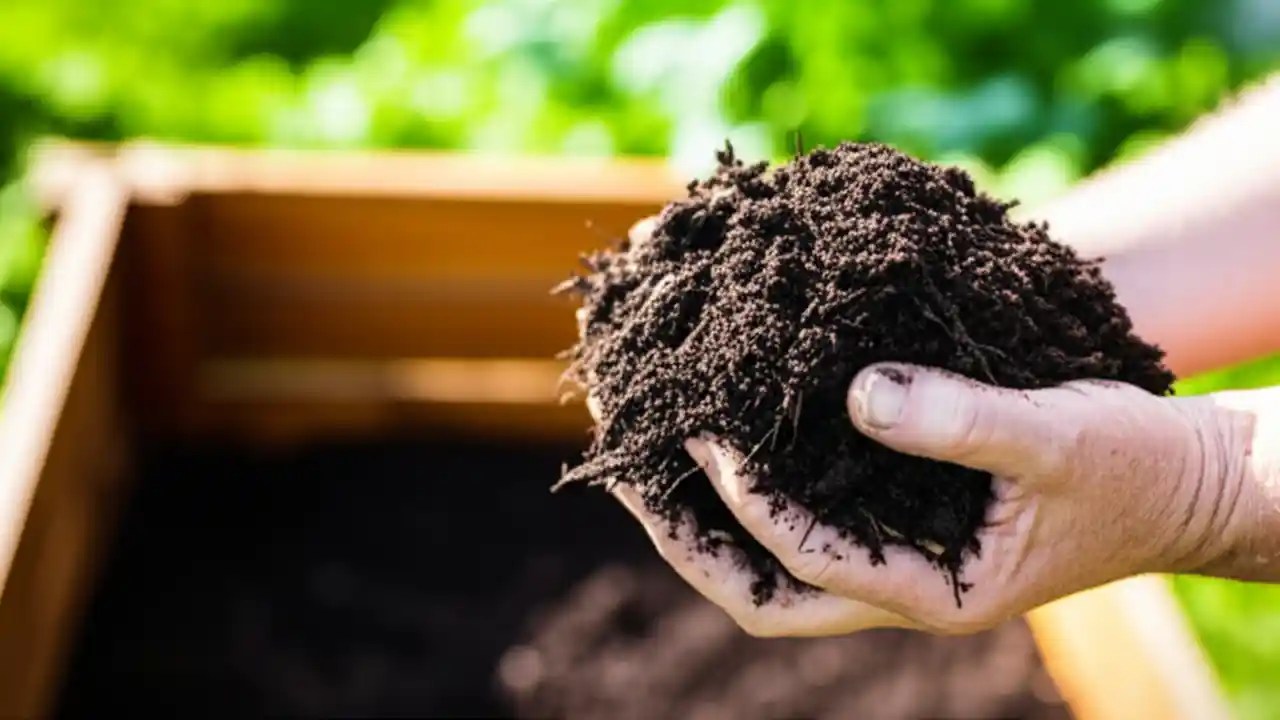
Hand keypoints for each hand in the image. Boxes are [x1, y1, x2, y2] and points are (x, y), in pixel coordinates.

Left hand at [604, 363, 1260, 636]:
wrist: (1181, 482)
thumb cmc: (1134, 466)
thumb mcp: (1057, 436)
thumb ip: (964, 420)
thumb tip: (858, 392)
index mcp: (936, 593)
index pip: (808, 560)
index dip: (744, 500)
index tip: (699, 432)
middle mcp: (901, 589)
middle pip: (761, 595)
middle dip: (686, 544)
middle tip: (625, 475)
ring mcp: (894, 563)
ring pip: (771, 570)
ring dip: (705, 525)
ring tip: (646, 463)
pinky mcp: (897, 525)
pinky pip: (802, 525)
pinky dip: (750, 496)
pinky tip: (723, 443)